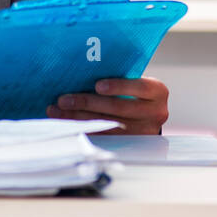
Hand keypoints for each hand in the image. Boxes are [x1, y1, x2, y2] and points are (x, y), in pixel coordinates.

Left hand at [46, 77, 168, 134]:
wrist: (148, 115)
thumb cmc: (134, 91)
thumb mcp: (135, 82)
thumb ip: (120, 77)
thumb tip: (83, 71)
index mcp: (158, 92)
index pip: (140, 87)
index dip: (119, 86)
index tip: (97, 85)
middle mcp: (156, 113)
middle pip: (119, 109)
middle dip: (88, 103)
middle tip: (64, 99)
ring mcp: (144, 132)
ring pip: (108, 125)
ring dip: (79, 118)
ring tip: (58, 111)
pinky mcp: (131, 144)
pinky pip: (104, 138)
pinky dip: (84, 129)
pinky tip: (67, 123)